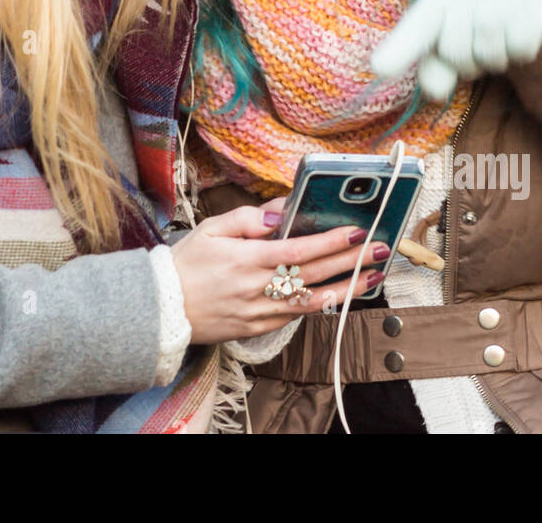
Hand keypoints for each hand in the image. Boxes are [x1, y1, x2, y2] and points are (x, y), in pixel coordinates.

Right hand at [170, 198, 389, 343]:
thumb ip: (247, 218)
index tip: (355, 231)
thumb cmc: (186, 264)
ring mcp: (260, 313)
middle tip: (380, 250)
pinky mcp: (257, 329)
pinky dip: (320, 304)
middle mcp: (258, 288)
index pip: (299, 250)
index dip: (331, 241)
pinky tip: (339, 293)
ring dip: (347, 289)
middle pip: (315, 276)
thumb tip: (280, 212)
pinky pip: (295, 316)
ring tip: (373, 277)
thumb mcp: (211, 229)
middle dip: (352, 261)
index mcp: (247, 260)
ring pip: (312, 302)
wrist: (162, 308)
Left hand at [370, 0, 541, 100]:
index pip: (418, 25)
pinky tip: (522, 30)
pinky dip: (521, 52)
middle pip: (455, 54)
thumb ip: (434, 64)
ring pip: (489, 56)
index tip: (379, 68)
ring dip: (496, 58)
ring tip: (501, 35)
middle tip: (479, 41)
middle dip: (468, 61)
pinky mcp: (533, 5)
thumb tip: (434, 91)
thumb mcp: (451, 33)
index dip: (399, 49)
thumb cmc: (480, 14)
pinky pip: (520, 52)